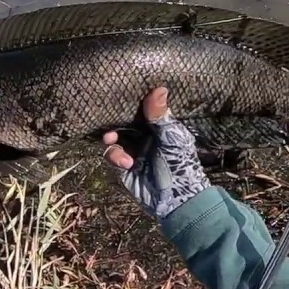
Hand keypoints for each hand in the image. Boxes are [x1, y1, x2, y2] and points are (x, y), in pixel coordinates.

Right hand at [102, 86, 210, 219]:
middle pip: (124, 121)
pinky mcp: (124, 165)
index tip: (121, 93)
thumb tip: (159, 87)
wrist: (175, 200)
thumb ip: (160, 116)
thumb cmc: (179, 165)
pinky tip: (126, 164)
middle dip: (115, 120)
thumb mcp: (171, 138)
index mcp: (159, 126)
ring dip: (112, 138)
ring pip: (115, 137)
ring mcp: (134, 150)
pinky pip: (112, 155)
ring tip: (110, 140)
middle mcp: (145, 136)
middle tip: (109, 118)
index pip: (143, 109)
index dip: (132, 102)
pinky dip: (115, 156)